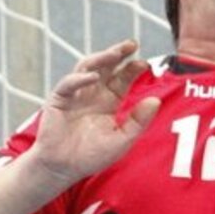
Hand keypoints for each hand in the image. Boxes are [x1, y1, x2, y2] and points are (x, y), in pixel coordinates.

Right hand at [28, 41, 162, 186]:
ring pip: (87, 67)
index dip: (133, 69)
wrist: (64, 169)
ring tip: (115, 52)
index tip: (145, 64)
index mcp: (108, 101)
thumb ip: (138, 121)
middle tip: (132, 44)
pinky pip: (69, 84)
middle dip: (118, 54)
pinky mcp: (58, 100)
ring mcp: (75, 94)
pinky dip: (80, 78)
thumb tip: (156, 100)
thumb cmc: (92, 157)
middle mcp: (92, 93)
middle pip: (106, 67)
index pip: (122, 78)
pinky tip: (93, 76)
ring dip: (101, 58)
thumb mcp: (122, 139)